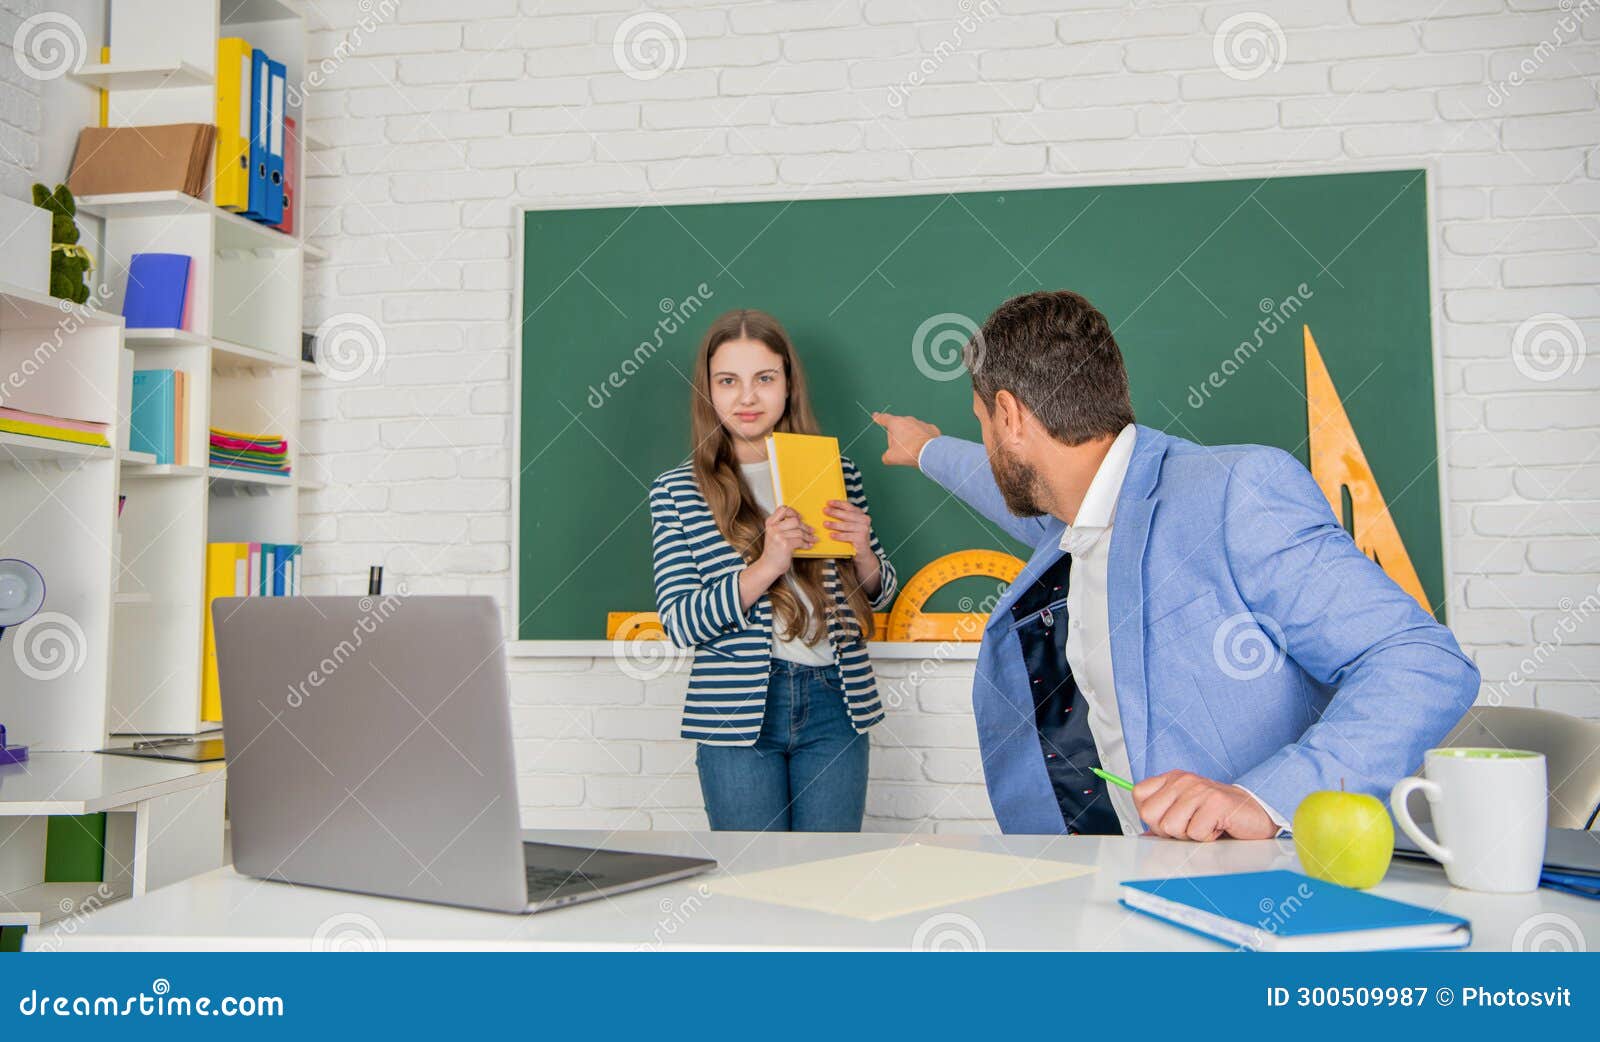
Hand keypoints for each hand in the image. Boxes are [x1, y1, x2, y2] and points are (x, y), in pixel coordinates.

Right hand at [754, 505, 814, 581]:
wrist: (768, 566)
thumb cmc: (773, 551)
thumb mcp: (774, 534)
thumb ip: (782, 526)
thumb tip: (800, 521)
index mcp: (770, 523)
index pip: (783, 509)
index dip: (793, 512)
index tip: (799, 517)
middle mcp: (773, 528)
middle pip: (795, 520)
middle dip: (805, 526)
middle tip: (810, 530)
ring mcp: (778, 536)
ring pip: (799, 531)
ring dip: (808, 536)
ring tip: (811, 539)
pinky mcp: (785, 544)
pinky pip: (800, 541)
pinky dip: (806, 544)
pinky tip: (808, 545)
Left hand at [822, 499, 872, 558]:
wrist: (862, 552)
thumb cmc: (853, 536)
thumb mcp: (850, 524)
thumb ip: (844, 517)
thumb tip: (828, 510)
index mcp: (861, 514)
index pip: (849, 506)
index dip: (839, 504)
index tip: (828, 502)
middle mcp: (864, 520)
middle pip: (847, 515)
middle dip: (835, 512)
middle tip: (825, 511)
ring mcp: (864, 529)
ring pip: (847, 525)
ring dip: (835, 524)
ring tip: (825, 523)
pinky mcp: (861, 538)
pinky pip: (847, 536)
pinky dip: (839, 535)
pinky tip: (831, 535)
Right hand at [873, 411, 940, 467]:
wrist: (930, 453)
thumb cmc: (908, 452)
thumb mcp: (891, 457)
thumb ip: (886, 456)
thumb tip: (887, 457)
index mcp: (895, 423)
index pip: (884, 419)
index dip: (878, 418)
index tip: (875, 415)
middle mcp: (908, 420)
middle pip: (898, 427)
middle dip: (897, 436)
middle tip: (900, 449)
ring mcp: (921, 423)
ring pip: (911, 429)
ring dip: (910, 437)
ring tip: (913, 449)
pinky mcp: (931, 428)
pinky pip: (923, 433)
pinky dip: (922, 439)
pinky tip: (923, 447)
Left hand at [1132, 770, 1278, 841]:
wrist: (1256, 812)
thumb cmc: (1220, 814)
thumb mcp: (1186, 813)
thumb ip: (1164, 820)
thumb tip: (1143, 836)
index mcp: (1173, 778)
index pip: (1138, 795)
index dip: (1150, 815)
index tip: (1169, 819)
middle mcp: (1183, 780)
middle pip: (1150, 814)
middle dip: (1168, 830)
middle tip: (1190, 825)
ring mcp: (1199, 789)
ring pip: (1171, 826)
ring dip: (1189, 835)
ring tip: (1206, 824)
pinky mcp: (1215, 803)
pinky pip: (1195, 832)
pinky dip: (1207, 837)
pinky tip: (1218, 826)